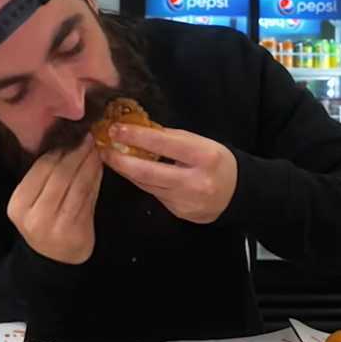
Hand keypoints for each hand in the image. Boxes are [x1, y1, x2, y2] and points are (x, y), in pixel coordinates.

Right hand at [7, 136, 102, 263]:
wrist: (54, 260)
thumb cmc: (45, 222)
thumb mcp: (35, 201)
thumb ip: (48, 175)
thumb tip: (67, 142)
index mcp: (19, 204)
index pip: (41, 169)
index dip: (59, 150)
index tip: (73, 135)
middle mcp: (35, 216)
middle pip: (60, 175)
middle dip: (76, 153)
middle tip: (89, 136)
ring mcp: (56, 225)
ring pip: (76, 185)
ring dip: (89, 163)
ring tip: (96, 148)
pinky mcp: (76, 231)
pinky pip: (88, 198)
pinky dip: (95, 178)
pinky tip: (99, 166)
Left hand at [100, 125, 237, 223]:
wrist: (237, 194)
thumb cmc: (217, 162)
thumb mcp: (202, 143)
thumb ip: (172, 138)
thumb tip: (139, 130)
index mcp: (204, 156)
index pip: (164, 144)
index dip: (136, 136)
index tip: (116, 129)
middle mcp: (195, 181)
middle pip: (148, 171)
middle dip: (120, 160)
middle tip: (103, 148)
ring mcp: (186, 201)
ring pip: (147, 184)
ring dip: (126, 170)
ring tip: (111, 156)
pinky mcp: (179, 212)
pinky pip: (154, 193)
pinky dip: (140, 181)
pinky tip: (131, 171)